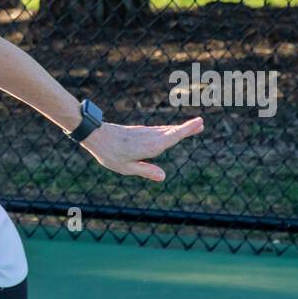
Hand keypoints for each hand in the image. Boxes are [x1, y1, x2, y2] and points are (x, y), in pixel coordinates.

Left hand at [80, 117, 203, 181]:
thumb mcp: (127, 168)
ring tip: (192, 126)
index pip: (172, 137)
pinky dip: (167, 130)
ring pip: (165, 130)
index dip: (186, 129)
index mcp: (150, 146)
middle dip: (186, 128)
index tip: (199, 122)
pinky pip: (157, 130)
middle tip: (201, 123)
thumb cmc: (110, 154)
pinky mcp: (139, 131)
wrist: (96, 136)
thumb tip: (163, 176)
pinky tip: (169, 131)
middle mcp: (150, 137)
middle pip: (172, 131)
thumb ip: (146, 171)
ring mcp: (145, 133)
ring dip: (178, 128)